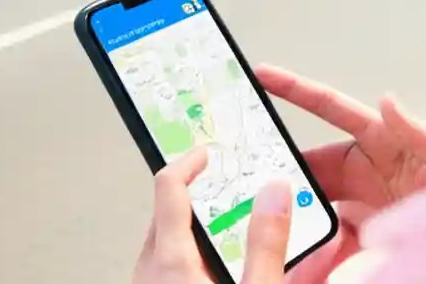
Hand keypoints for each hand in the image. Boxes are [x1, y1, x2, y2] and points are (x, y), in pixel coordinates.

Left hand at [135, 148, 293, 283]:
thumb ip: (265, 245)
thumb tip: (276, 193)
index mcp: (171, 261)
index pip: (169, 186)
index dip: (189, 162)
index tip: (207, 154)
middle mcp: (150, 271)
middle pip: (167, 213)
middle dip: (200, 200)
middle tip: (228, 195)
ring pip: (164, 241)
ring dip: (193, 229)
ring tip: (226, 236)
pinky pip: (162, 265)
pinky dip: (187, 254)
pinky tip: (212, 268)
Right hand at [254, 66, 425, 282]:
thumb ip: (422, 133)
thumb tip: (388, 102)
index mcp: (386, 140)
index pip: (333, 108)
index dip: (296, 91)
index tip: (263, 76)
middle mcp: (373, 170)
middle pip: (316, 167)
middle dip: (286, 174)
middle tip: (258, 183)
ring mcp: (370, 205)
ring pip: (320, 208)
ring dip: (301, 219)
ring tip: (283, 233)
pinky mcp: (372, 238)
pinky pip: (336, 244)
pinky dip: (319, 254)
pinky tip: (309, 264)